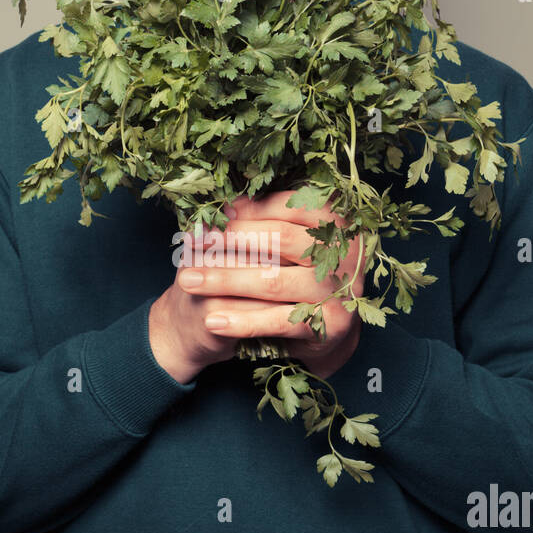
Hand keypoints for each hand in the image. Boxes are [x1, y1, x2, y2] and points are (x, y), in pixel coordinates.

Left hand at [147, 188, 367, 382]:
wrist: (330, 326)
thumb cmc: (300, 272)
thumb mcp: (289, 242)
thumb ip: (264, 221)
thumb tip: (220, 206)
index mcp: (336, 220)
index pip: (288, 205)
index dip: (247, 210)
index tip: (212, 215)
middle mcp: (343, 251)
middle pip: (280, 239)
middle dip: (231, 240)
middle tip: (193, 243)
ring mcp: (340, 289)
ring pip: (275, 281)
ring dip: (227, 280)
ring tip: (188, 281)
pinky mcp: (333, 324)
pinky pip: (280, 322)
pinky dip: (244, 322)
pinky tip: (212, 320)